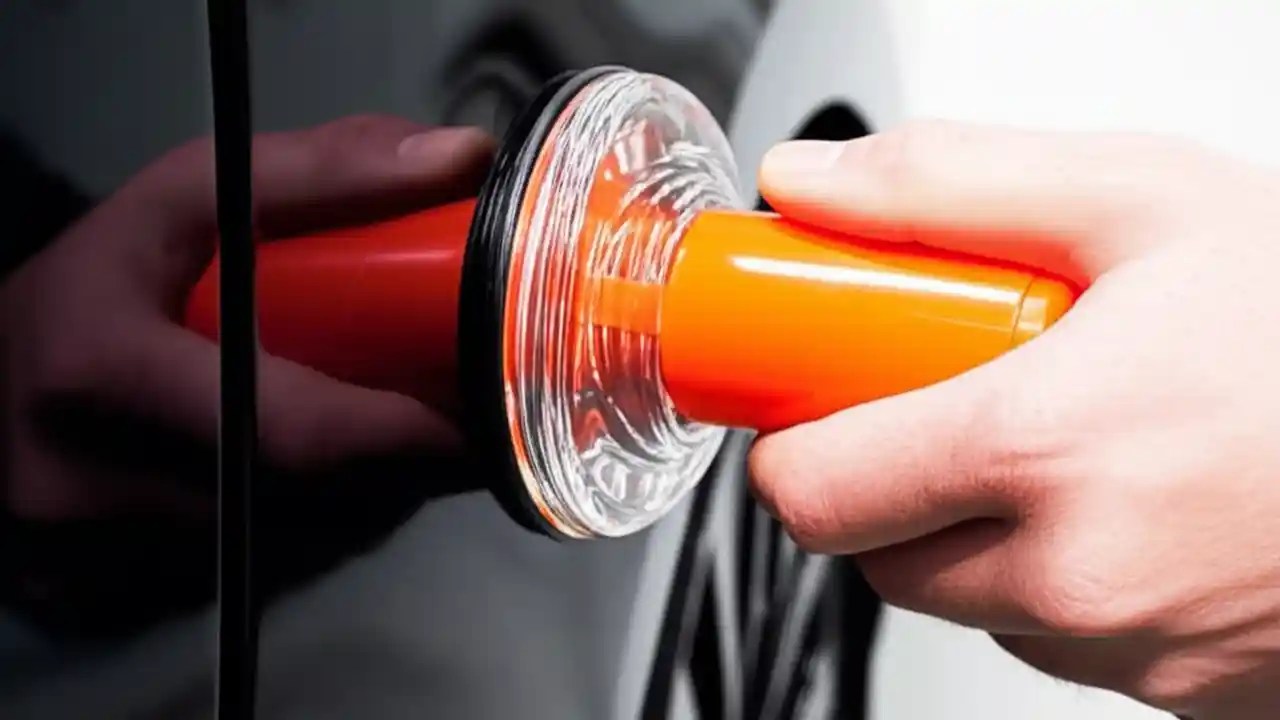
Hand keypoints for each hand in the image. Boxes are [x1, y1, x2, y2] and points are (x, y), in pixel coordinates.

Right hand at [1, 116, 491, 630]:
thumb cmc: (87, 290)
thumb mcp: (180, 203)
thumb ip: (317, 174)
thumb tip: (459, 157)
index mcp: (106, 372)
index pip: (292, 426)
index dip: (404, 430)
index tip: (479, 406)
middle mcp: (105, 483)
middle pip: (320, 498)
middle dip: (417, 462)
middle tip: (474, 412)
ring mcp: (121, 553)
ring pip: (309, 539)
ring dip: (381, 490)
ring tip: (416, 431)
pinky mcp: (143, 586)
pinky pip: (280, 560)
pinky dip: (335, 516)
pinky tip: (346, 469)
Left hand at [749, 121, 1279, 717]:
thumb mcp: (1140, 199)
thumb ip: (942, 187)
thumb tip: (805, 185)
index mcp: (1044, 453)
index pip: (811, 492)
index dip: (793, 439)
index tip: (814, 395)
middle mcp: (1078, 577)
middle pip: (874, 553)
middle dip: (881, 480)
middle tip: (944, 399)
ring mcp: (1131, 650)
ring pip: (961, 600)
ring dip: (970, 529)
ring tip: (1060, 439)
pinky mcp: (1176, 692)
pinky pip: (1055, 640)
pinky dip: (1052, 575)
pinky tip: (1124, 500)